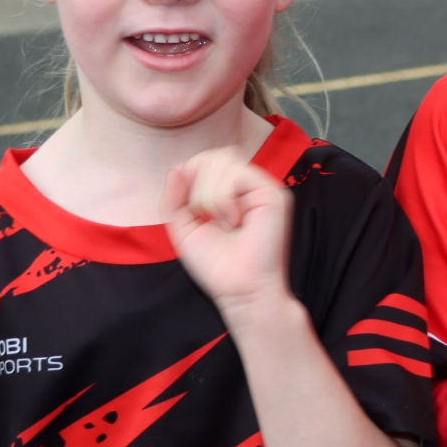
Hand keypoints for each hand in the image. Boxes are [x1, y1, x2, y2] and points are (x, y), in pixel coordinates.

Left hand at [164, 148, 292, 316]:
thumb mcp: (183, 228)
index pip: (208, 160)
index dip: (190, 175)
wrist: (239, 291)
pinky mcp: (272, 194)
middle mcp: (250, 185)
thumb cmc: (218, 266)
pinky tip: (233, 221)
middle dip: (197, 185)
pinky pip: (236, 176)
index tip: (188, 207)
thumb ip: (174, 198)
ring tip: (222, 223)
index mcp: (233, 191)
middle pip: (214, 156)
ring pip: (222, 163)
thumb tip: (176, 169)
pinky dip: (223, 200)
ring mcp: (263, 187)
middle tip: (205, 217)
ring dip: (209, 195)